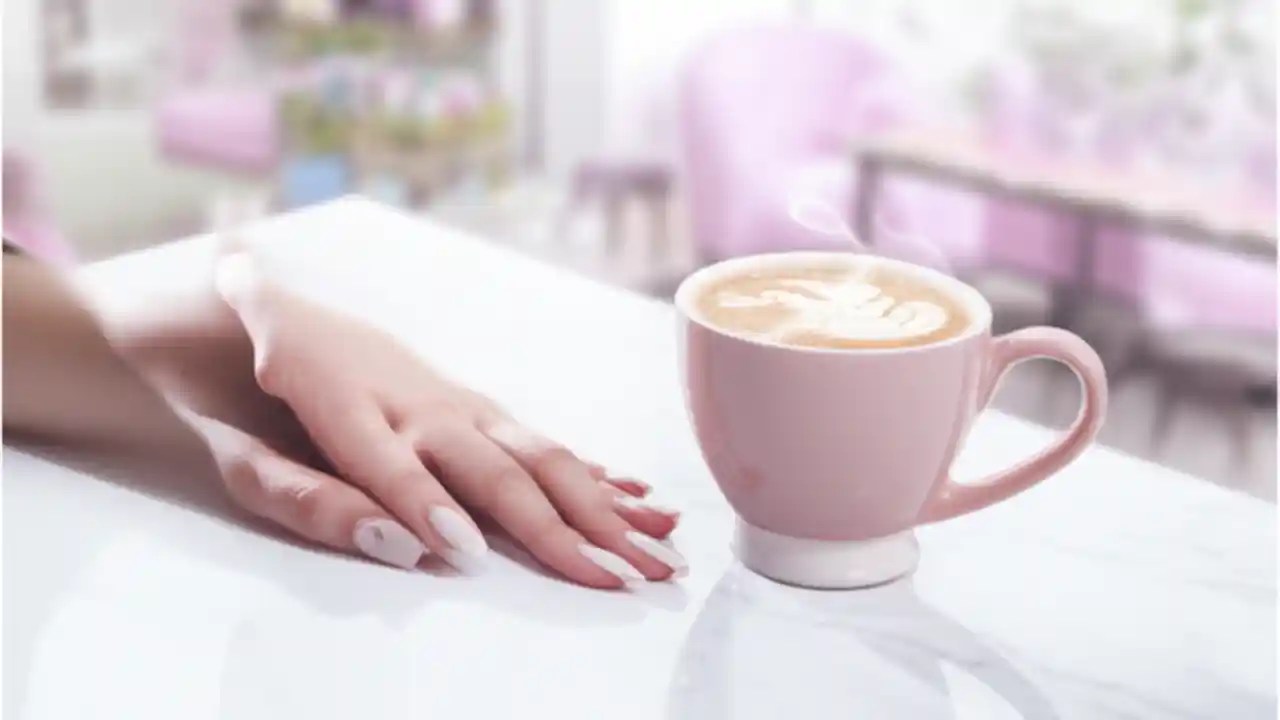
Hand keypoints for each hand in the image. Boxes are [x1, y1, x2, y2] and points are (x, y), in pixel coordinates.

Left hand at [203, 250, 685, 587]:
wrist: (299, 307)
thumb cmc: (274, 367)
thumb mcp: (245, 416)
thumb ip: (288, 470)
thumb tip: (380, 533)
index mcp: (354, 406)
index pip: (393, 464)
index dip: (423, 503)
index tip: (464, 551)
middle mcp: (427, 407)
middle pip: (499, 471)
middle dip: (563, 526)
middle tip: (623, 576)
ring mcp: (466, 409)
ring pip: (545, 461)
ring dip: (605, 510)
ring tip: (662, 553)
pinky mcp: (485, 414)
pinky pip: (550, 450)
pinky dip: (601, 479)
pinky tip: (646, 503)